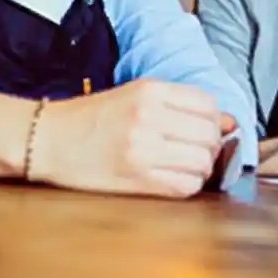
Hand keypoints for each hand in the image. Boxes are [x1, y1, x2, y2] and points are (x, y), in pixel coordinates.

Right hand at [31, 79, 226, 197]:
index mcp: (149, 91)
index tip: (205, 128)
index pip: (208, 104)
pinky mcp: (136, 179)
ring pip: (202, 162)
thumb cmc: (91, 118)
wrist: (47, 140)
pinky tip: (174, 178)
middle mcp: (148, 117)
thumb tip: (229, 121)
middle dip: (211, 145)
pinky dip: (188, 185)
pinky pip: (184, 186)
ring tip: (184, 164)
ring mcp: (142, 150)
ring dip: (201, 167)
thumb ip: (180, 105)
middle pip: (209, 134)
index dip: (214, 119)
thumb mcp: (135, 96)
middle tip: (197, 149)